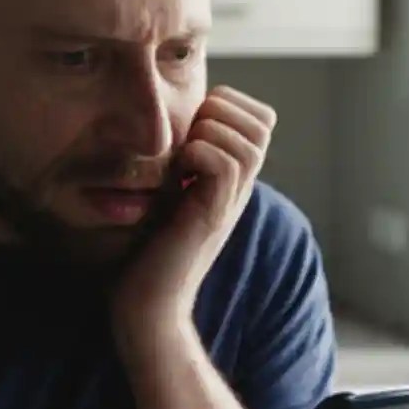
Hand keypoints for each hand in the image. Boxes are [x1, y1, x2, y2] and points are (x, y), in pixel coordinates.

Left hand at [112, 86, 276, 328]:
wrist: (148, 303)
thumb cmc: (146, 250)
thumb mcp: (166, 191)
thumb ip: (179, 160)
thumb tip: (172, 123)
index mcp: (233, 178)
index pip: (261, 118)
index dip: (229, 104)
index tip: (191, 125)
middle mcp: (240, 188)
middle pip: (262, 122)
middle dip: (221, 112)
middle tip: (187, 138)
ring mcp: (231, 202)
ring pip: (249, 140)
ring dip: (209, 133)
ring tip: (182, 156)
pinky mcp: (213, 216)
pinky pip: (226, 163)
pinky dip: (199, 154)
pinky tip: (177, 174)